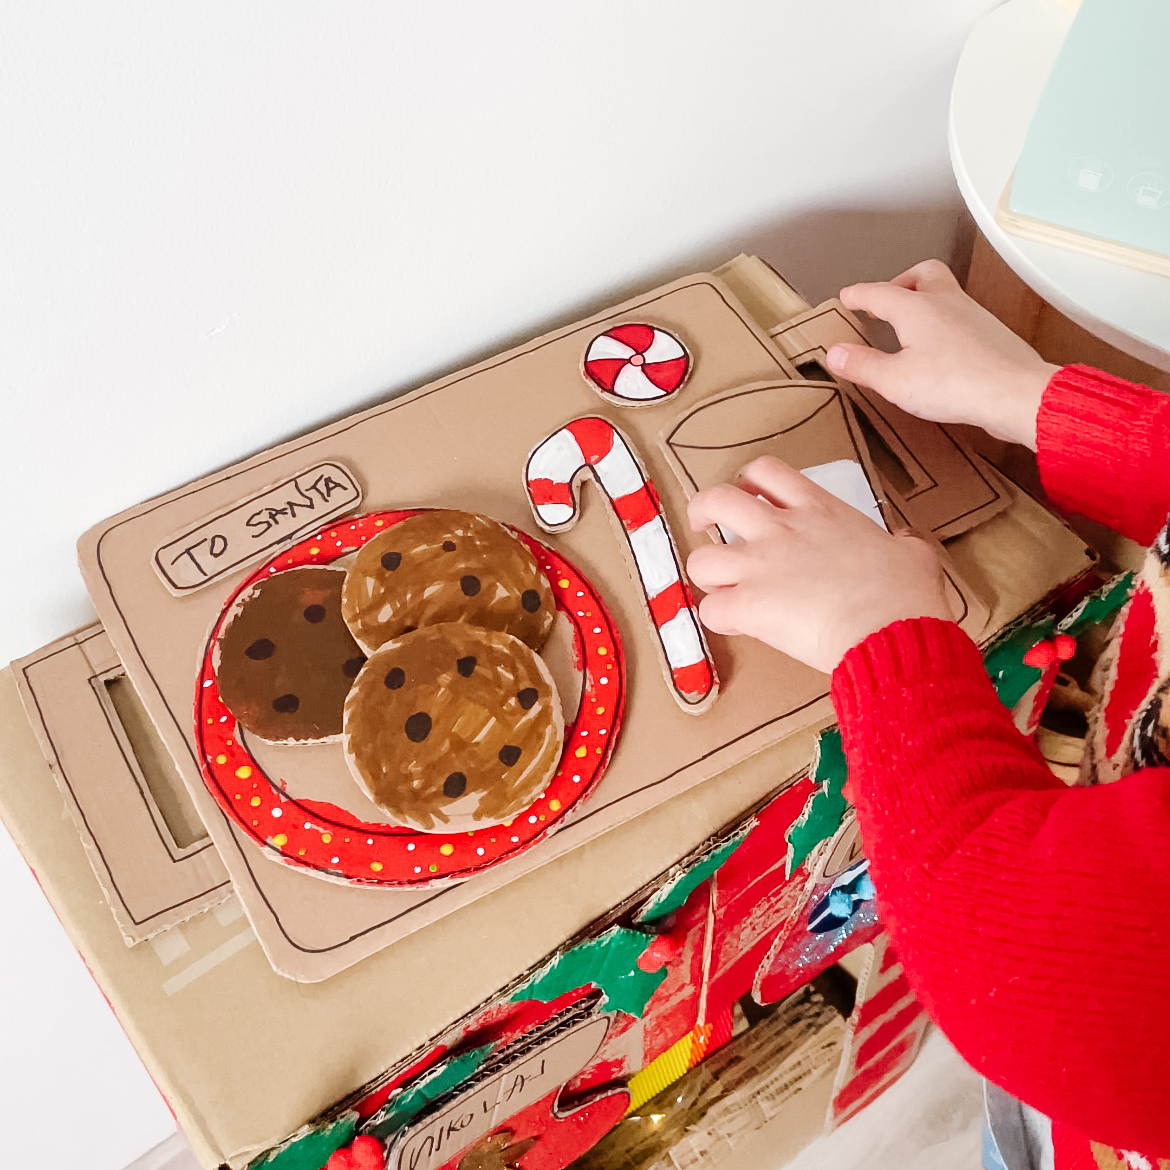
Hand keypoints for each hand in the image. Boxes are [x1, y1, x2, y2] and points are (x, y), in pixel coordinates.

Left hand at [686, 457, 952, 673]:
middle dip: (702, 511)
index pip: (767, 471)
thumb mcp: (913, 553)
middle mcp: (781, 531)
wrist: (891, 631)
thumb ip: (902, 543)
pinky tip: (737, 625)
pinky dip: (719, 618)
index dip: (747, 481)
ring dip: (707, 574)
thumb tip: (906, 543)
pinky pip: (710, 610)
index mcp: (819, 511)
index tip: (747, 496)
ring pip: (702, 558)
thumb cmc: (904, 595)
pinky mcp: (749, 605)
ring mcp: (760, 567)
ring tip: (722, 588)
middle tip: (705, 528)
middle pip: (718, 499)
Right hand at [825, 259, 1058, 449]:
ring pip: (945, 292)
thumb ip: (862, 365)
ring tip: (910, 325)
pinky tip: (940, 346)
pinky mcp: (990, 334)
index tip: (848, 297)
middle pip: (922, 273)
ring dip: (924, 300)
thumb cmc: (957, 384)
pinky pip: (962, 316)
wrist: (1014, 393)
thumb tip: (835, 353)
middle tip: (886, 298)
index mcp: (916, 308)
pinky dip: (944, 322)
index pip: (878, 292)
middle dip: (900, 281)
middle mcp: (946, 303)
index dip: (858, 294)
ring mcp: (973, 315)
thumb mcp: (894, 381)